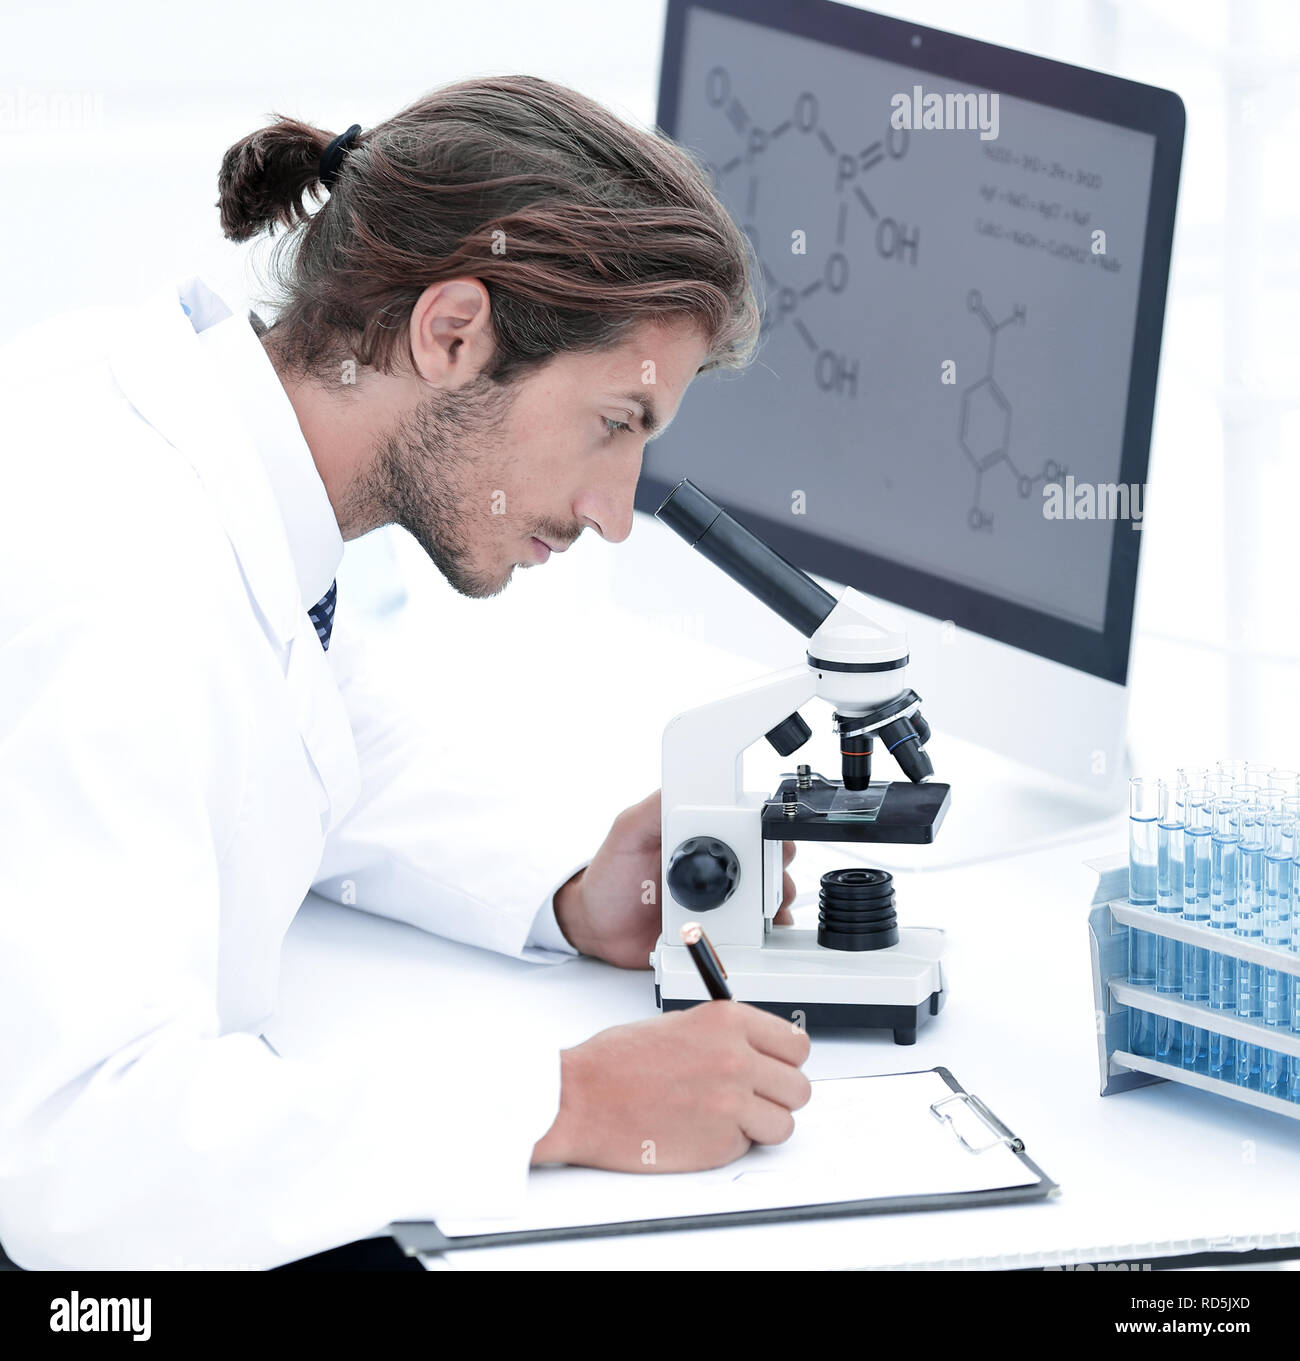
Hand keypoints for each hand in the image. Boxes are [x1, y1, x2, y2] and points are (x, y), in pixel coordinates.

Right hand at [531, 1002, 812, 1170]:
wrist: (581, 1098)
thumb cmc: (617, 1061)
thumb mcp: (681, 1024)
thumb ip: (726, 1035)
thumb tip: (760, 1053)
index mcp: (728, 1022)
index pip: (796, 1044)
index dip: (786, 1060)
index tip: (776, 1067)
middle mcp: (736, 1060)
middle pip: (798, 1088)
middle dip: (778, 1095)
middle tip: (752, 1097)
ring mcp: (730, 1105)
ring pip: (784, 1124)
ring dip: (761, 1125)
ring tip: (725, 1117)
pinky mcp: (719, 1144)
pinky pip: (747, 1147)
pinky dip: (729, 1143)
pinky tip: (697, 1129)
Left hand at [554, 789, 797, 968]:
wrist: (598, 926)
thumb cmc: (610, 874)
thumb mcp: (627, 832)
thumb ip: (654, 809)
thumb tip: (683, 788)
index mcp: (701, 831)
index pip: (746, 821)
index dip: (764, 829)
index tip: (767, 840)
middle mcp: (716, 860)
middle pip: (766, 857)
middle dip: (777, 866)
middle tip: (773, 880)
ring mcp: (721, 895)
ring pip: (766, 894)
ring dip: (775, 899)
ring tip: (770, 909)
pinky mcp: (720, 927)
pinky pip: (752, 929)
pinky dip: (766, 929)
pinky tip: (767, 928)